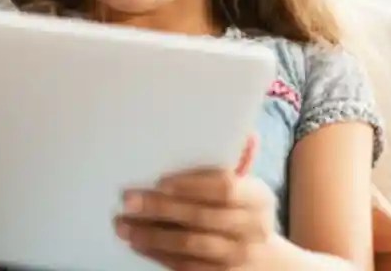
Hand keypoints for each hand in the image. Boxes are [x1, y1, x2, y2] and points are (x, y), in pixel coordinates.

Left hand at [116, 137, 276, 270]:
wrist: (267, 261)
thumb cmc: (244, 212)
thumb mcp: (247, 188)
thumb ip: (235, 163)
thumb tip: (243, 132)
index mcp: (258, 198)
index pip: (224, 188)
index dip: (191, 184)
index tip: (160, 182)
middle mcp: (252, 228)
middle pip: (202, 217)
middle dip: (161, 208)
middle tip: (129, 200)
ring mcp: (238, 257)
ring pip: (190, 246)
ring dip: (153, 235)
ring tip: (124, 225)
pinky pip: (186, 267)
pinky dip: (159, 255)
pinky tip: (139, 244)